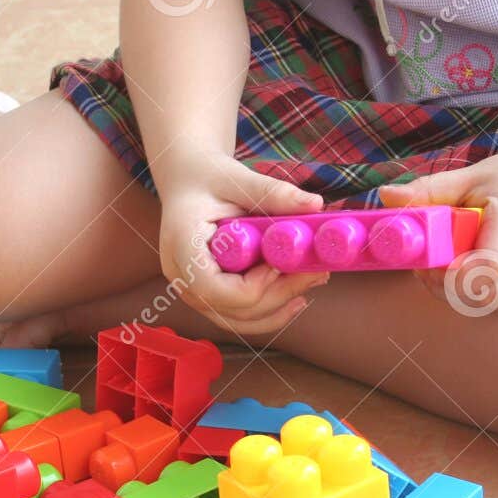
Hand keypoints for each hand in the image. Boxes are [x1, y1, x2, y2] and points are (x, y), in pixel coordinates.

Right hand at [157, 154, 329, 336]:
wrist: (187, 182)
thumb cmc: (207, 177)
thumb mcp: (238, 177)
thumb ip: (273, 192)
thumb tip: (315, 204)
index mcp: (182, 245)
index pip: (213, 288)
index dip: (254, 285)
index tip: (283, 263)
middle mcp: (181, 277)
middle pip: (231, 309)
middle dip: (278, 296)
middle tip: (316, 274)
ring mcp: (191, 291)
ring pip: (236, 321)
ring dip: (278, 309)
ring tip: (312, 282)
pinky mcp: (206, 297)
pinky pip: (237, 316)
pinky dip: (268, 312)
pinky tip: (295, 298)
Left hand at [379, 144, 497, 313]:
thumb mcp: (471, 178)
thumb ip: (428, 192)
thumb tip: (386, 197)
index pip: (486, 266)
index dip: (449, 273)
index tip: (429, 262)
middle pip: (479, 290)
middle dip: (445, 281)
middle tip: (430, 260)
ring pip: (486, 301)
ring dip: (460, 287)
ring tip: (454, 256)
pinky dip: (481, 290)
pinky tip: (477, 265)